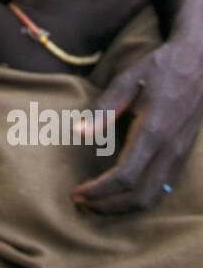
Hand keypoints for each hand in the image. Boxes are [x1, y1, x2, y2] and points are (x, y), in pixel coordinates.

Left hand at [72, 42, 202, 211]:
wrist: (198, 61)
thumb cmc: (159, 68)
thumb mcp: (127, 81)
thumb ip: (103, 109)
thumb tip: (78, 132)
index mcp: (154, 132)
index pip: (125, 177)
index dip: (99, 191)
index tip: (77, 192)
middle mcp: (171, 149)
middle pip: (140, 197)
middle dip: (108, 206)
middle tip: (81, 203)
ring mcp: (180, 154)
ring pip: (154, 197)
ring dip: (123, 206)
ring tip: (96, 202)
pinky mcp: (183, 153)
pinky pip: (162, 187)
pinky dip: (139, 198)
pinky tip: (120, 192)